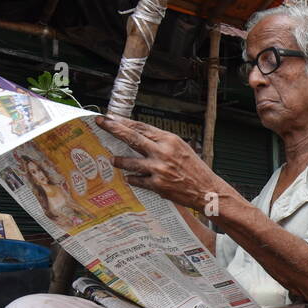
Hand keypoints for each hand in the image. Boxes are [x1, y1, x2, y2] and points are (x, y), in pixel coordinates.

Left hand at [96, 114, 221, 212]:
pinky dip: (132, 178)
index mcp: (170, 140)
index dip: (124, 121)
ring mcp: (159, 169)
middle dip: (114, 129)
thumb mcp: (181, 148)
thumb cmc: (195, 170)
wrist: (206, 190)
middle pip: (132, 137)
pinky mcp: (157, 185)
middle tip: (101, 123)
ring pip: (130, 161)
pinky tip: (129, 178)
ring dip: (119, 160)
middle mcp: (163, 152)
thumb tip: (141, 137)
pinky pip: (137, 180)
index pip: (142, 127)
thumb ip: (162, 143)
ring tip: (112, 159)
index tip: (111, 117)